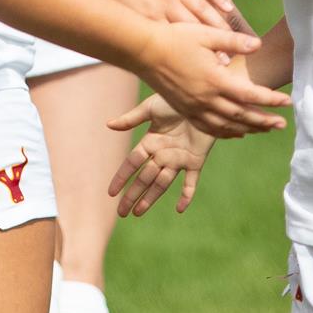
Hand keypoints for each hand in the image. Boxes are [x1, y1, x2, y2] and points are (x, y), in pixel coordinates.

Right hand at [106, 94, 216, 215]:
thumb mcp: (151, 108)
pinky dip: (187, 195)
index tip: (111, 193)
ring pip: (162, 183)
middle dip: (133, 195)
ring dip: (151, 198)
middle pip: (144, 178)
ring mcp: (179, 159)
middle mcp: (162, 154)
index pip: (131, 164)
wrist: (204, 99)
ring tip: (138, 212)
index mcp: (150, 142)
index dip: (121, 178)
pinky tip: (180, 209)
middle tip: (122, 213)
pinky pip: (191, 182)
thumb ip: (131, 119)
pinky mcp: (196, 161)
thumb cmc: (176, 100)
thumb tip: (108, 125)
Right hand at [130, 23, 289, 137]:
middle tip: (281, 125)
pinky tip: (235, 133)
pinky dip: (225, 132)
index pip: (249, 94)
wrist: (144, 51)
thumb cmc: (176, 38)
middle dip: (263, 121)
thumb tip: (258, 45)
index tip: (287, 103)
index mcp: (215, 79)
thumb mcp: (207, 35)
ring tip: (263, 130)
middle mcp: (206, 98)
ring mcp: (194, 107)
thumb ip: (234, 40)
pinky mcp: (184, 110)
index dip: (270, 100)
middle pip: (241, 115)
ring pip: (225, 125)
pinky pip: (208, 127)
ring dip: (247, 129)